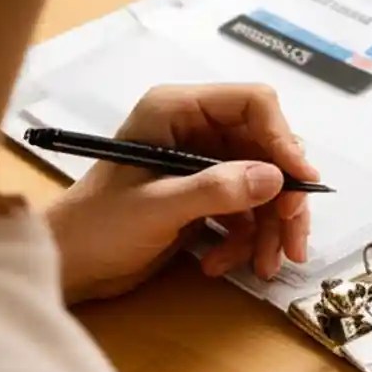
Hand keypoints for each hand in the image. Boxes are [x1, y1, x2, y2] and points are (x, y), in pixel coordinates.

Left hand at [46, 83, 317, 303]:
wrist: (70, 266)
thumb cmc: (97, 227)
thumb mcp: (155, 208)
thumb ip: (214, 190)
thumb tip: (275, 179)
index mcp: (179, 110)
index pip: (254, 104)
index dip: (284, 140)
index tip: (302, 182)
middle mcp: (198, 129)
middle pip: (270, 151)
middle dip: (284, 199)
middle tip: (292, 240)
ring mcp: (205, 163)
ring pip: (267, 186)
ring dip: (271, 229)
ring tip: (263, 267)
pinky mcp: (209, 195)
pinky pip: (250, 211)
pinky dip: (247, 241)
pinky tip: (221, 265)